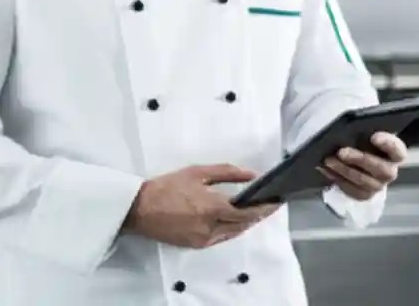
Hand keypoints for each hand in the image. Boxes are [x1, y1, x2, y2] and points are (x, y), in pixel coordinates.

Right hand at [123, 164, 280, 248]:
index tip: (278, 201)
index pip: (247, 212)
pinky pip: (221, 238)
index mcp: (212, 208)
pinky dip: (231, 229)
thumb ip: (227, 173)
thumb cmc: (167, 187)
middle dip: (258, 215)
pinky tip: (235, 219)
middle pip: (243, 225)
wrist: (140, 208)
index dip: (265, 208)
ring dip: (246, 223)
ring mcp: (203, 239)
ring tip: (256, 210)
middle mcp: (210, 227)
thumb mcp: (197, 172)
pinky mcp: (196, 245)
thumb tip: (252, 174)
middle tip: (270, 204)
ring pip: (233, 233)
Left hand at [318, 131, 407, 200]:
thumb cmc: (363, 142)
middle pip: (381, 169)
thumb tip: (349, 130)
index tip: (373, 137)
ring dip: (345, 171)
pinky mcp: (365, 194)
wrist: (356, 159)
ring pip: (365, 182)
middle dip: (360, 159)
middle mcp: (390, 171)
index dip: (388, 144)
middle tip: (342, 152)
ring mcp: (378, 185)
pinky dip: (339, 180)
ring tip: (329, 161)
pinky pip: (353, 191)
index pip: (398, 149)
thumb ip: (363, 132)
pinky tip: (327, 171)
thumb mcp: (366, 134)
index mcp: (395, 153)